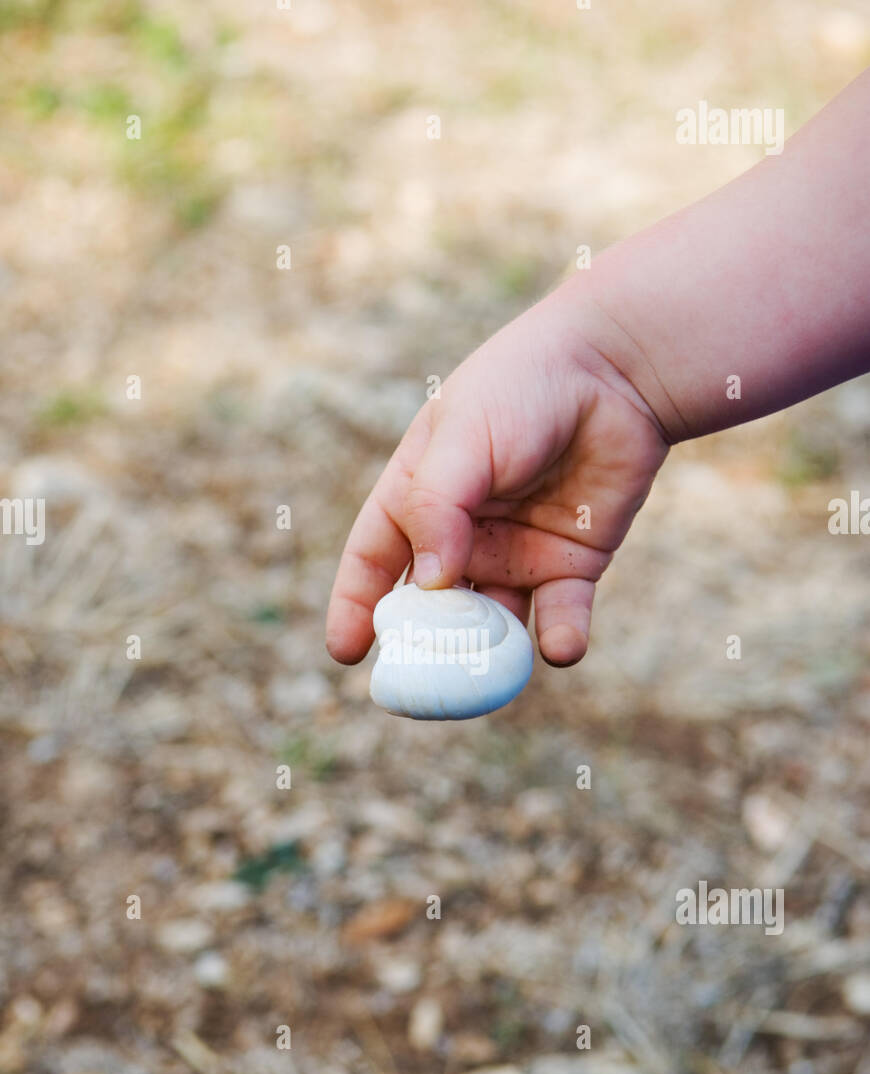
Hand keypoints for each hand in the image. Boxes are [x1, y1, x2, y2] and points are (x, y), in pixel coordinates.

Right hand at [326, 285, 669, 668]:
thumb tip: (429, 586)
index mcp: (419, 496)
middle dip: (424, 649)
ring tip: (491, 674)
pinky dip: (559, 639)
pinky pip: (560, 616)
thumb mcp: (462, 439)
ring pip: (493, 624)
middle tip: (421, 687)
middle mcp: (463, 535)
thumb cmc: (522, 388)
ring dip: (489, 654)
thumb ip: (436, 508)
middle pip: (431, 608)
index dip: (356, 606)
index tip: (347, 654)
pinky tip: (559, 648)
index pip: (374, 559)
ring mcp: (517, 553)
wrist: (616, 370)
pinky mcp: (572, 565)